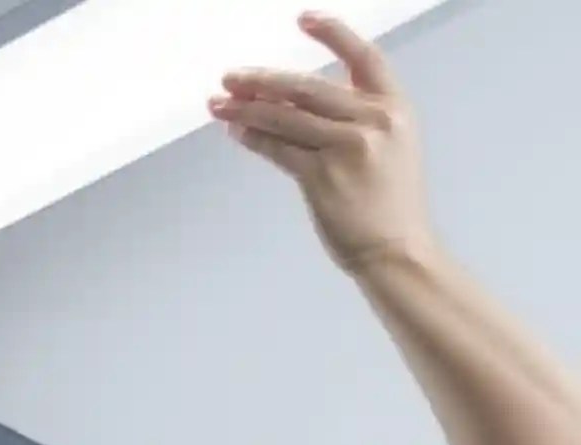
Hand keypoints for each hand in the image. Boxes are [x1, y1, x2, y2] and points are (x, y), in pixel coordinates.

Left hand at [208, 11, 436, 274]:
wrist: (397, 250)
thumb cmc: (388, 203)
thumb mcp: (388, 146)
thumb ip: (351, 118)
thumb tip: (285, 101)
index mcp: (394, 108)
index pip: (364, 57)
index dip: (333, 33)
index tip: (304, 18)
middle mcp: (373, 122)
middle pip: (306, 87)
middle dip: (262, 80)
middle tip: (230, 77)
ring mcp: (347, 148)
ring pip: (284, 117)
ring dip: (245, 108)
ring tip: (218, 103)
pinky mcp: (322, 176)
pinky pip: (277, 148)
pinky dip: (253, 137)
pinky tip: (237, 130)